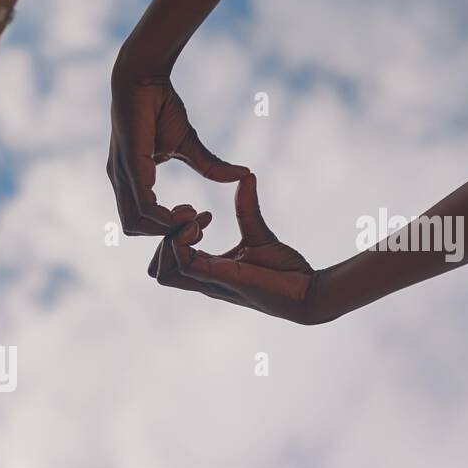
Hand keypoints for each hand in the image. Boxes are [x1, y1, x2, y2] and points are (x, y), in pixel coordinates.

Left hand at [108, 67, 247, 237]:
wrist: (145, 76)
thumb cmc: (161, 106)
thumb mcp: (188, 144)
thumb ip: (209, 166)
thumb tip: (243, 174)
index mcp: (130, 179)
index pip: (141, 219)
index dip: (169, 226)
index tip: (200, 217)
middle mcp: (120, 182)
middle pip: (134, 228)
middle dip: (168, 234)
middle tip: (197, 224)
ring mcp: (121, 175)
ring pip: (135, 223)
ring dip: (167, 228)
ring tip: (194, 215)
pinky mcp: (128, 165)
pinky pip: (141, 205)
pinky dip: (163, 215)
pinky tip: (186, 210)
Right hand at [149, 172, 321, 322]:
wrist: (310, 291)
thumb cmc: (287, 270)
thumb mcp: (259, 233)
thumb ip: (246, 208)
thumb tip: (246, 176)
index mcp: (208, 272)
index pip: (169, 261)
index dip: (175, 233)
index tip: (202, 214)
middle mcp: (204, 280)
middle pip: (156, 270)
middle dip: (162, 239)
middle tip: (189, 217)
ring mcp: (210, 282)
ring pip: (162, 270)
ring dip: (169, 241)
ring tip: (194, 223)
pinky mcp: (222, 279)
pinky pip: (184, 264)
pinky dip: (183, 242)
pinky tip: (201, 225)